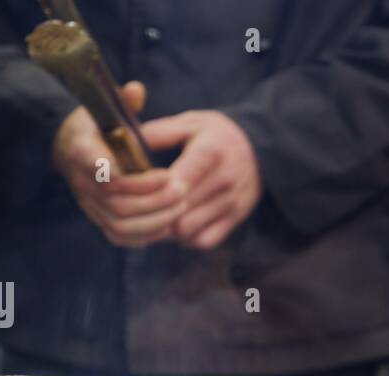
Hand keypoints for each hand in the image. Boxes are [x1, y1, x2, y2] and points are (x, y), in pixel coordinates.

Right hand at [52, 81, 188, 246]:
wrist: (74, 147)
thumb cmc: (99, 125)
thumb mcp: (106, 107)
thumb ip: (123, 100)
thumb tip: (136, 90)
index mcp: (81, 150)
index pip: (98, 168)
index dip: (131, 178)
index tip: (163, 174)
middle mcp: (81, 181)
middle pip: (117, 201)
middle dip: (154, 198)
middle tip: (182, 190)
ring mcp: (89, 204)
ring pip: (120, 223)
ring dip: (154, 219)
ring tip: (181, 206)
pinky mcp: (99, 220)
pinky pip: (122, 236)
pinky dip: (147, 234)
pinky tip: (170, 223)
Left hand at [139, 110, 262, 250]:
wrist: (260, 148)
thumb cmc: (216, 135)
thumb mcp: (191, 122)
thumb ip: (159, 133)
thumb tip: (127, 148)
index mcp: (211, 152)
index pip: (179, 181)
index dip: (153, 192)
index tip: (137, 191)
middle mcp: (224, 180)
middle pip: (178, 210)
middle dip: (152, 211)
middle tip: (136, 207)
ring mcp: (232, 202)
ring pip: (188, 230)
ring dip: (166, 227)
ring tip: (156, 215)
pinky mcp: (236, 218)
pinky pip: (204, 241)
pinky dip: (186, 238)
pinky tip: (179, 223)